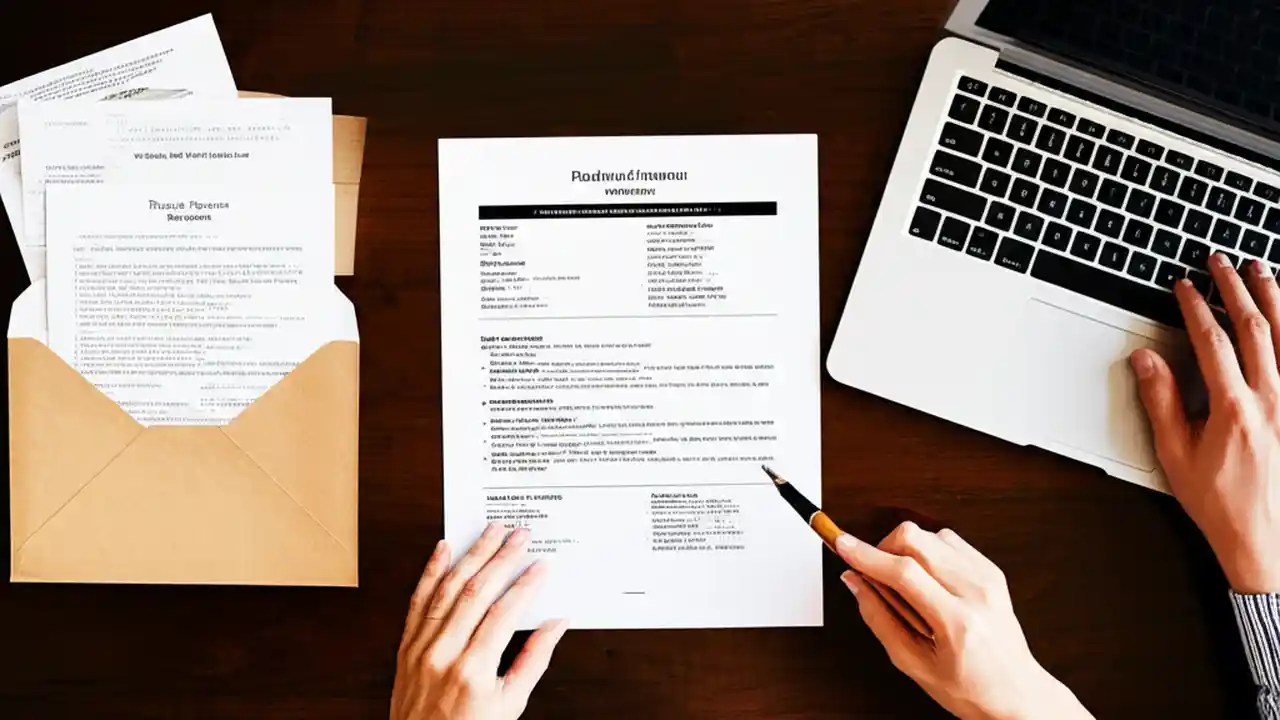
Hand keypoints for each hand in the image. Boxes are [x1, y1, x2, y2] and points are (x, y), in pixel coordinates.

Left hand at [390, 524, 567, 719]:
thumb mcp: (509, 705)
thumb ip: (534, 661)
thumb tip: (556, 625)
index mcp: (473, 672)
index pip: (504, 614)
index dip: (525, 585)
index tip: (540, 566)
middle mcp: (443, 654)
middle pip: (477, 592)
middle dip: (502, 558)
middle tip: (520, 536)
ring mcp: (421, 647)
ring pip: (448, 588)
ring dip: (472, 555)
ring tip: (490, 532)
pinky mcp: (406, 645)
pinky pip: (418, 600)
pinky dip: (431, 571)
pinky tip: (443, 549)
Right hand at [837, 523, 1091, 719]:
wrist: (1016, 692)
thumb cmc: (969, 687)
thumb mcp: (912, 664)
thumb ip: (878, 619)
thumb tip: (854, 582)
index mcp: (957, 622)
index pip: (903, 572)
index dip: (866, 554)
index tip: (842, 544)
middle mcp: (977, 593)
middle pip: (917, 539)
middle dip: (884, 548)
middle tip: (877, 575)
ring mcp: (988, 578)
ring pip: (930, 535)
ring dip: (907, 551)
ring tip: (908, 586)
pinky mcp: (991, 570)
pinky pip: (949, 540)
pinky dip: (928, 552)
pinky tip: (928, 579)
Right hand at [1131, 256, 1279, 593]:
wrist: (1270, 543)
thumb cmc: (1224, 505)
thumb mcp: (1177, 455)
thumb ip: (1161, 401)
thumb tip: (1146, 360)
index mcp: (1235, 408)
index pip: (1212, 340)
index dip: (1196, 307)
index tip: (1185, 287)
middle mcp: (1275, 400)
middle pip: (1256, 326)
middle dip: (1236, 288)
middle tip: (1222, 263)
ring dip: (1275, 297)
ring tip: (1263, 271)